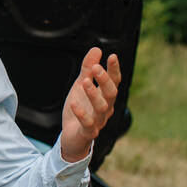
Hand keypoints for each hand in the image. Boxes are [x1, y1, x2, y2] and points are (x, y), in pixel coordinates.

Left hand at [60, 47, 120, 162]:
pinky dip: (82, 114)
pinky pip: (88, 124)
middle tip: (96, 67)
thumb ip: (87, 69)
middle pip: (111, 94)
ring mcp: (98, 122)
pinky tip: (74, 103)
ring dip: (94, 94)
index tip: (112, 56)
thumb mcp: (81, 86)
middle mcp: (106, 109)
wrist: (72, 137)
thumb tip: (97, 49)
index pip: (114, 82)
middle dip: (105, 80)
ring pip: (102, 108)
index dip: (114, 70)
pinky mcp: (88, 133)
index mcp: (106, 97)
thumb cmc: (79, 109)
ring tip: (84, 82)